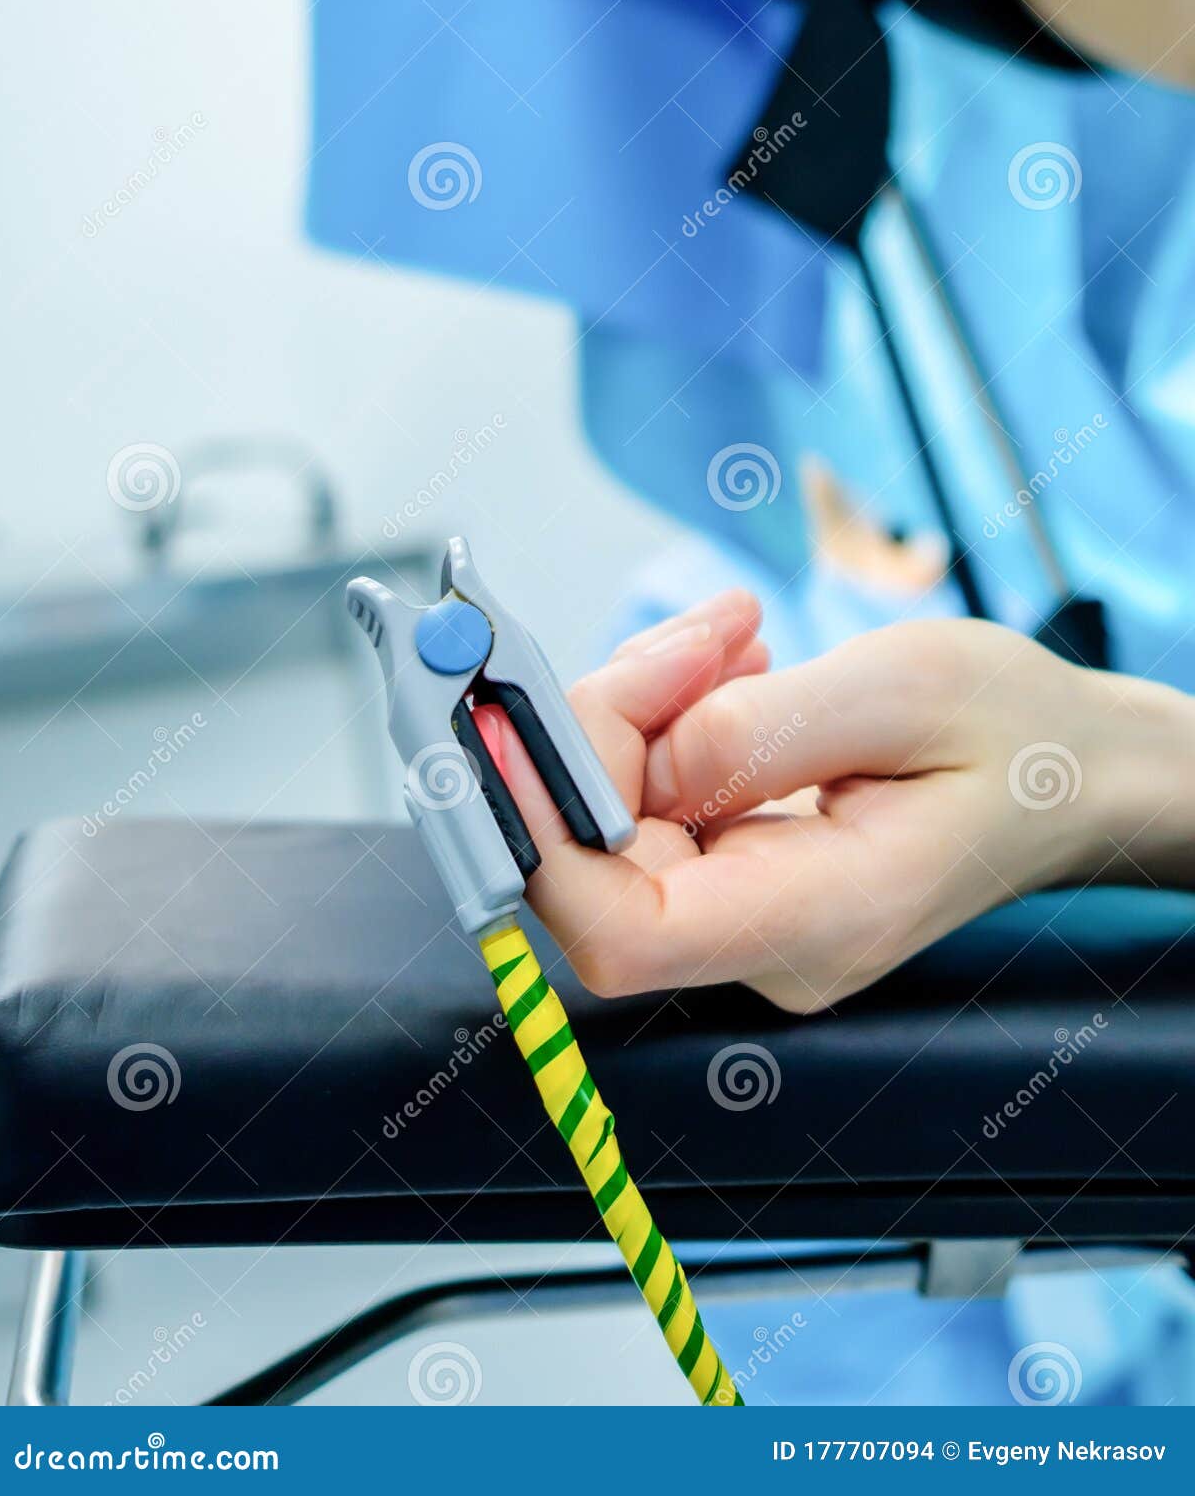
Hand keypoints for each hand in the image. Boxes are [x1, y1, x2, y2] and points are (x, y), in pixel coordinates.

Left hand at [478, 601, 1194, 1012]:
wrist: (1069, 771)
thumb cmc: (1013, 734)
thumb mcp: (899, 691)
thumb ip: (756, 727)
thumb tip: (629, 752)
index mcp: (817, 921)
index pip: (620, 933)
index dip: (539, 832)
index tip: (511, 719)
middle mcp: (765, 942)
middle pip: (600, 856)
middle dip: (607, 725)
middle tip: (693, 636)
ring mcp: (746, 915)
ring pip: (617, 817)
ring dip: (641, 709)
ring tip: (730, 639)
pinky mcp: (736, 874)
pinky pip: (653, 801)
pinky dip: (665, 723)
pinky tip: (727, 669)